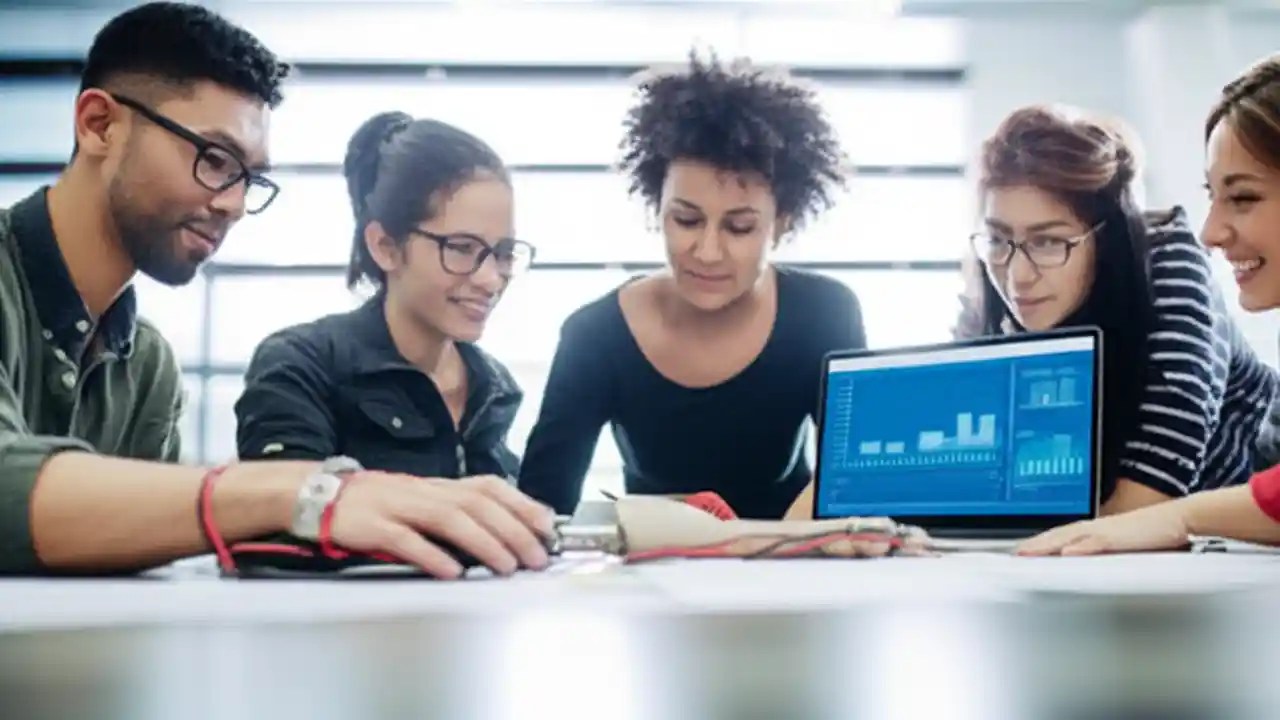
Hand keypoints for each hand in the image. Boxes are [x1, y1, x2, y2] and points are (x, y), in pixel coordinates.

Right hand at [328, 473, 555, 578]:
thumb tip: (502, 532)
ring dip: (483, 542)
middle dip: (512, 529)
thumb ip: (457, 513)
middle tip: (535, 556)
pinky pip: (405, 540)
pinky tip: (451, 572)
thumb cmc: (377, 503)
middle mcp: (424, 491)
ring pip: (448, 518)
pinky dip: (431, 555)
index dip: (521, 504)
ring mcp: (398, 506)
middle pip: (476, 503)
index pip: (489, 486)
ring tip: (506, 566)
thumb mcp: (421, 501)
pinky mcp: (372, 526)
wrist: (321, 495)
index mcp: (438, 485)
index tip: (547, 526)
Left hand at [1015, 504, 1191, 556]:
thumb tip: (1086, 565)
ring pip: (1070, 537)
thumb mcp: (1124, 548)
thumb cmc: (1155, 534)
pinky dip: (1081, 547)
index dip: (1040, 545)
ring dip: (1048, 545)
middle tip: (1015, 555)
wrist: (1180, 519)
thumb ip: (1105, 555)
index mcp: (1096, 532)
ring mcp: (1107, 531)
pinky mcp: (1122, 537)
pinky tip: (1067, 553)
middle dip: (1035, 546)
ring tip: (1028, 553)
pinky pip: (1097, 542)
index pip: (1060, 537)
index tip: (1022, 553)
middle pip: (1058, 536)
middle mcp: (1096, 528)